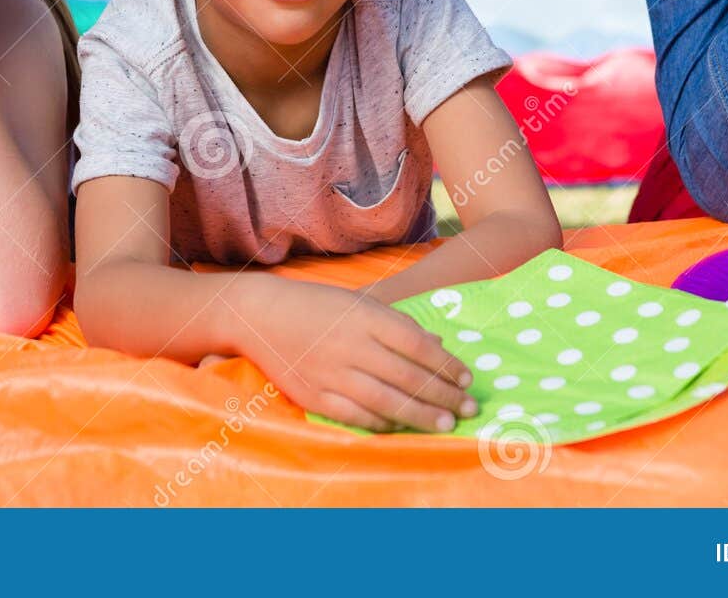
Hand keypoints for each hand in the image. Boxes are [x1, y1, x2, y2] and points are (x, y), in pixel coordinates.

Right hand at [240, 280, 476, 432]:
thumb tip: (437, 344)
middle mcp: (351, 345)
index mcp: (365, 317)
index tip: (467, 378)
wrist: (259, 316)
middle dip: (444, 395)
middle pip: (408, 377)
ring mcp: (331, 373)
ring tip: (447, 423)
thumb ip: (397, 323)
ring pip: (387, 401)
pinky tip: (401, 426)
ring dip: (421, 415)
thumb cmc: (315, 305)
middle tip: (469, 408)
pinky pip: (356, 416)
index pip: (417, 344)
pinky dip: (382, 423)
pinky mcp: (313, 396)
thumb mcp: (358, 302)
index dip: (447, 364)